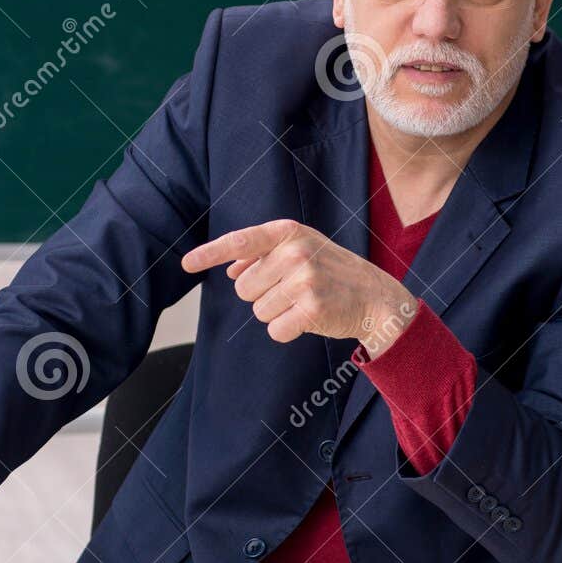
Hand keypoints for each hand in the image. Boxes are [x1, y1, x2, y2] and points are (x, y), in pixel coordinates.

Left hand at [182, 219, 418, 349]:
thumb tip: (230, 269)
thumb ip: (264, 255)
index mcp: (289, 233)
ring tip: (304, 301)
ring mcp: (304, 280)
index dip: (209, 254)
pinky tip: (309, 318)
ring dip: (277, 312)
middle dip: (262, 294)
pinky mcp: (312, 309)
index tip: (186, 264)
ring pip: (258, 310)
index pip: (240, 241)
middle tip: (293, 289)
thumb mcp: (301, 249)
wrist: (375, 296)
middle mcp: (295, 252)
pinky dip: (287, 330)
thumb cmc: (332, 272)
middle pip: (243, 288)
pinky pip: (275, 329)